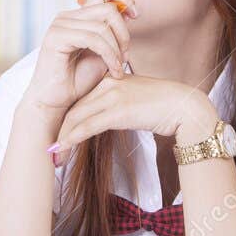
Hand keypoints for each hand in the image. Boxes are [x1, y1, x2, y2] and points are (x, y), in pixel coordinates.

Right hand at [19, 0, 138, 117]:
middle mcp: (67, 16)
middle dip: (124, 34)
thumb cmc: (79, 81)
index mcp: (78, 17)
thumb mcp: (104, 53)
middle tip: (125, 57)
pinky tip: (113, 70)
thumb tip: (129, 11)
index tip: (136, 15)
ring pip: (102, 26)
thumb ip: (113, 32)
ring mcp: (60, 25)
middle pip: (108, 8)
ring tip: (118, 68)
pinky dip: (109, 55)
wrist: (58, 104)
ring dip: (117, 49)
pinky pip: (93, 38)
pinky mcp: (56, 37)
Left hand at [50, 74, 218, 163]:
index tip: (59, 138)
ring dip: (63, 139)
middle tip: (51, 151)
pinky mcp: (118, 109)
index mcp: (111, 79)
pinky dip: (72, 138)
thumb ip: (118, 106)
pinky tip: (63, 149)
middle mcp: (108, 83)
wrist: (185, 107)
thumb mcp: (136, 101)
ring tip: (54, 156)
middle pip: (75, 109)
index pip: (82, 101)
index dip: (67, 121)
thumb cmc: (165, 107)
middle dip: (60, 132)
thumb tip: (106, 120)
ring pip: (77, 117)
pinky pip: (88, 125)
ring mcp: (112, 95)